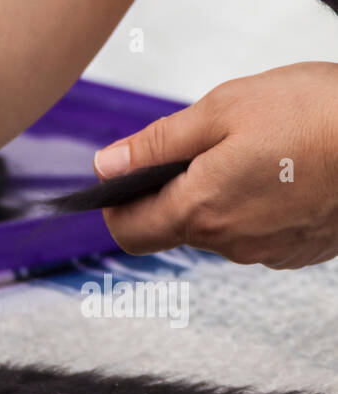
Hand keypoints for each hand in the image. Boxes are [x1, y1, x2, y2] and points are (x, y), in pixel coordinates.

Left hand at [93, 62, 337, 268]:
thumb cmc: (318, 115)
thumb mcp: (223, 110)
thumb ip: (157, 143)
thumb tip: (108, 165)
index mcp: (200, 209)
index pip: (129, 231)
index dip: (116, 207)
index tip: (121, 183)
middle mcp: (228, 242)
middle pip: (175, 227)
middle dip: (176, 191)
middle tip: (205, 148)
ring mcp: (266, 252)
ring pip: (219, 229)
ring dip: (221, 196)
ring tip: (258, 153)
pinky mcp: (298, 252)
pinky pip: (259, 233)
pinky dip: (259, 206)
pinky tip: (286, 174)